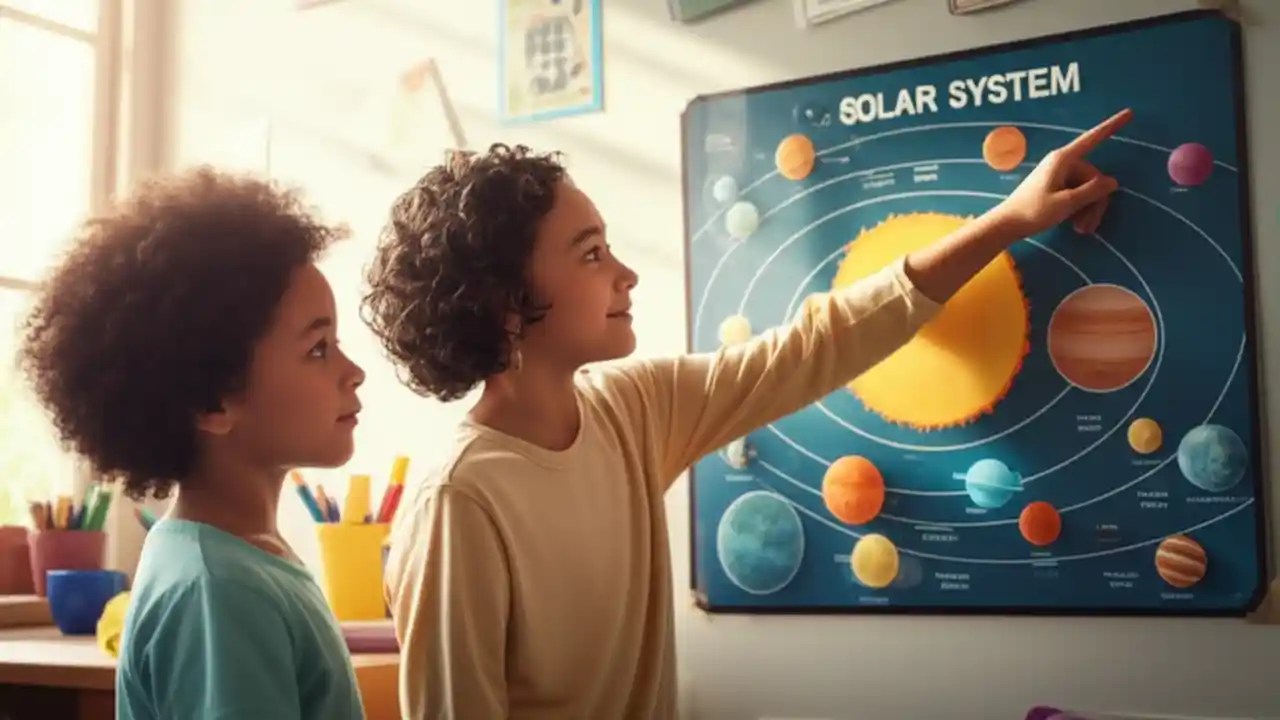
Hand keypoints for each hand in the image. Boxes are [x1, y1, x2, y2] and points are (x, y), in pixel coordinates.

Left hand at [996, 108, 1133, 236]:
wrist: (1007, 224)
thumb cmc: (1033, 211)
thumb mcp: (1067, 203)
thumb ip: (1092, 191)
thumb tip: (1113, 182)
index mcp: (1063, 159)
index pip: (1093, 138)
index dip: (1112, 126)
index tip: (1130, 113)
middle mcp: (1063, 163)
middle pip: (1093, 177)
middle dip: (1095, 202)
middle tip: (1088, 227)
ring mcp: (1059, 175)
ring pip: (1087, 189)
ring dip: (1088, 210)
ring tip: (1082, 230)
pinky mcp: (1056, 187)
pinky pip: (1077, 194)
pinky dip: (1080, 210)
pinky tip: (1076, 227)